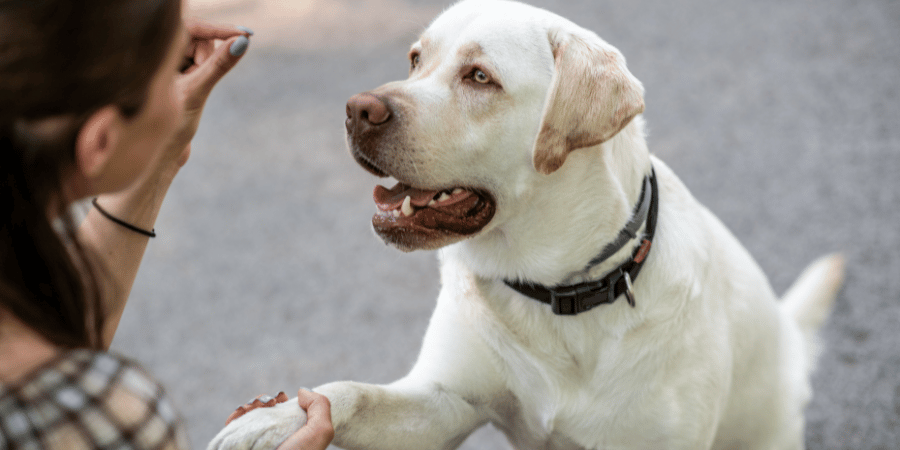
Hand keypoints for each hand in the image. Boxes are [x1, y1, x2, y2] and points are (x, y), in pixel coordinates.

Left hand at [166, 19, 251, 169]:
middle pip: (197, 38)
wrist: (156, 152)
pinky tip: (187, 91)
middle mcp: (156, 52)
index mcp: (153, 51)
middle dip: (206, 58)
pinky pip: (198, 61)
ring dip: (203, 69)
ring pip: (199, 50)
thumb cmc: (166, 126)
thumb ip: (219, 65)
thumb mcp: (197, 91)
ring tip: (188, 90)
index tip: (244, 35)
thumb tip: (242, 43)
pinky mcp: (172, 69)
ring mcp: (164, 60)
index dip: (219, 30)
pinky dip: (201, 74)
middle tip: (197, 81)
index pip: (193, 26)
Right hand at [224, 389, 333, 449]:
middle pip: (264, 413)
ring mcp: (255, 443)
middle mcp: (272, 439)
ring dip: (251, 404)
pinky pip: (232, 427)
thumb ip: (319, 406)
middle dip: (264, 400)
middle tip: (270, 402)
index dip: (280, 400)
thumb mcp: (320, 431)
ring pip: (247, 417)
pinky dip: (236, 414)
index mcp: (291, 436)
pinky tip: (244, 411)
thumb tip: (301, 391)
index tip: (281, 399)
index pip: (282, 413)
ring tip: (257, 406)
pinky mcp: (237, 445)